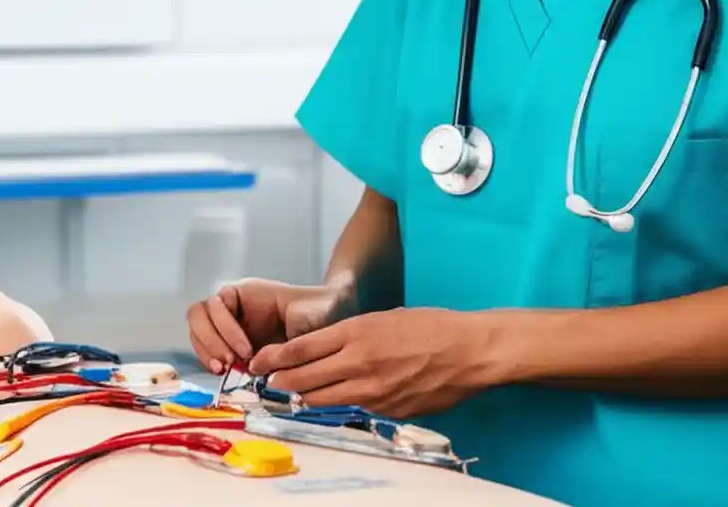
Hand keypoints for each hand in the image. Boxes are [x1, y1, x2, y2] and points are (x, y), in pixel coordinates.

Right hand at [186, 278, 340, 373]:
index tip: (246, 351)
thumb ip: (285, 338)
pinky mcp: (230, 344)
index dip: (225, 328)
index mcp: (244, 292)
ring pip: (198, 333)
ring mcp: (228, 325)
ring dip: (206, 353)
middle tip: (228, 364)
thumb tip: (258, 363)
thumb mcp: (305, 315)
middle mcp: (231, 307)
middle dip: (209, 341)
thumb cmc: (317, 309)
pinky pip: (209, 350)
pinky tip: (227, 375)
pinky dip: (212, 362)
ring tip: (224, 372)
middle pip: (198, 315)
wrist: (328, 316)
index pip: (216, 304)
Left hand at [250, 308, 504, 418]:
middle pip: (303, 379)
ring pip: (322, 400)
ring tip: (294, 394)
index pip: (301, 349)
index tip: (258, 362)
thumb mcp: (381, 318)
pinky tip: (334, 400)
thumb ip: (350, 335)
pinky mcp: (387, 410)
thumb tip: (321, 350)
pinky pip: (351, 410)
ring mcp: (372, 390)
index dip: (274, 358)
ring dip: (304, 397)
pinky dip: (338, 405)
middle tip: (268, 382)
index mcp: (356, 332)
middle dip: (280, 382)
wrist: (469, 351)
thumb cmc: (429, 327)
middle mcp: (359, 363)